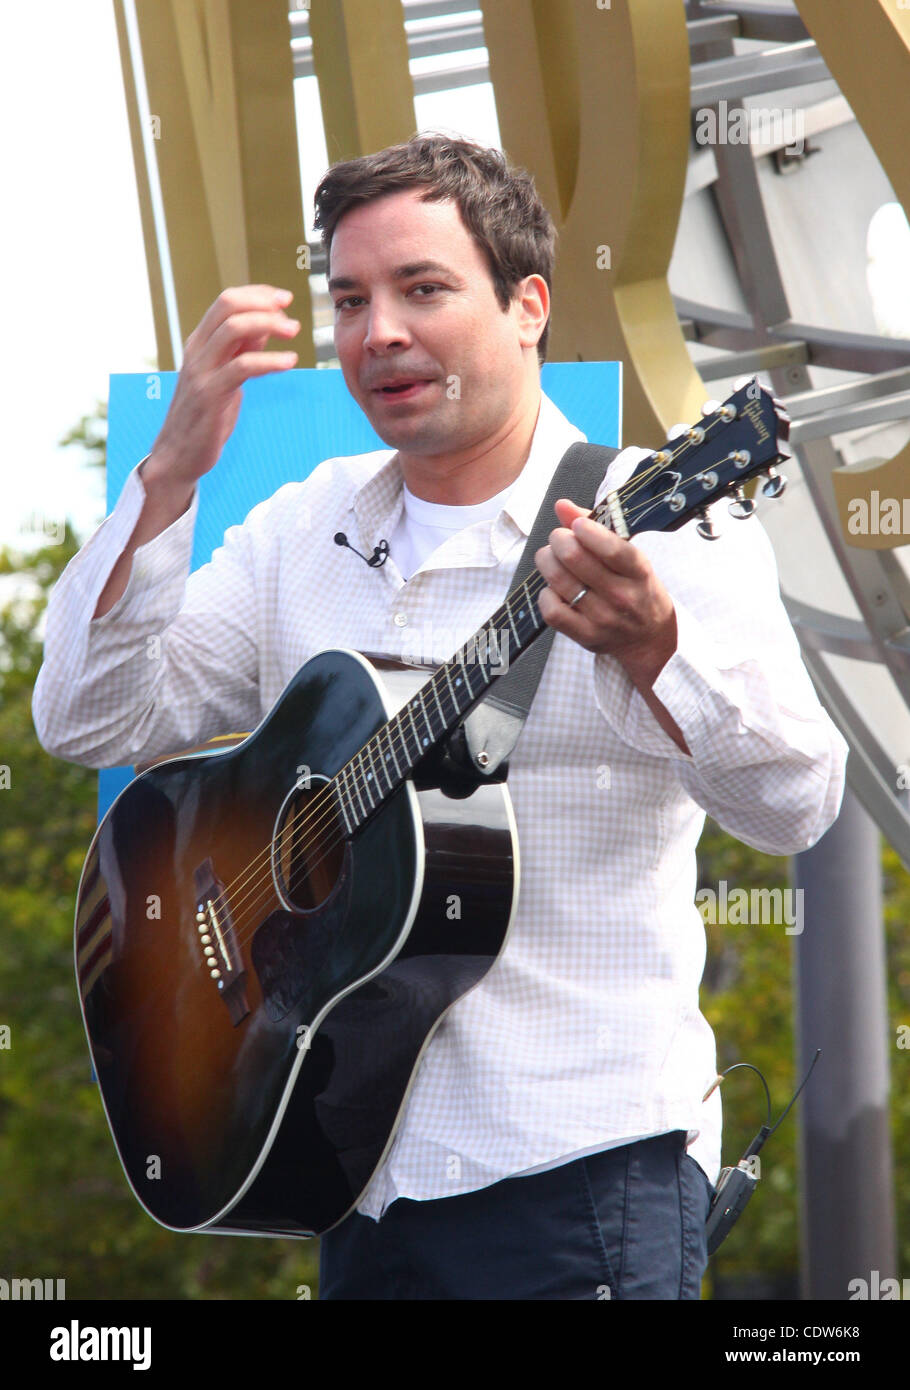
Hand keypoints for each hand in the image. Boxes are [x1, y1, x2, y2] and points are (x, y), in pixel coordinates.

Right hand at [143, 285, 299, 498]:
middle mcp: (197, 351)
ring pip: (233, 329)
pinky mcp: (210, 394)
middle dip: (263, 303)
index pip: (226, 301)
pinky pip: (242, 366)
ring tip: (293, 331)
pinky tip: (289, 361)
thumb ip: (242, 350)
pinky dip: (269, 360)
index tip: (283, 298)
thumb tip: (266, 326)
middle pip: (227, 306)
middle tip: (290, 313)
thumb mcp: (225, 376)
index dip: (257, 294)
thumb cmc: (205, 417)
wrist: (178, 454)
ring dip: (268, 324)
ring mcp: (201, 371)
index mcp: (200, 342)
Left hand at [535, 497, 677, 688]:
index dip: (586, 530)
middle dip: (558, 539)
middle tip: (560, 539)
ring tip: (551, 558)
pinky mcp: (585, 636)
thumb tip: (562, 506)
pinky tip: (554, 589)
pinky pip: (552, 611)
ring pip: (558, 580)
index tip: (577, 524)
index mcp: (638, 571)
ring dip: (547, 561)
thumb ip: (597, 528)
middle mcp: (622, 596)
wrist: (649, 640)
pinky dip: (545, 594)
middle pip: (574, 558)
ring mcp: (603, 618)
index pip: (610, 548)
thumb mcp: (630, 557)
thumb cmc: (637, 590)